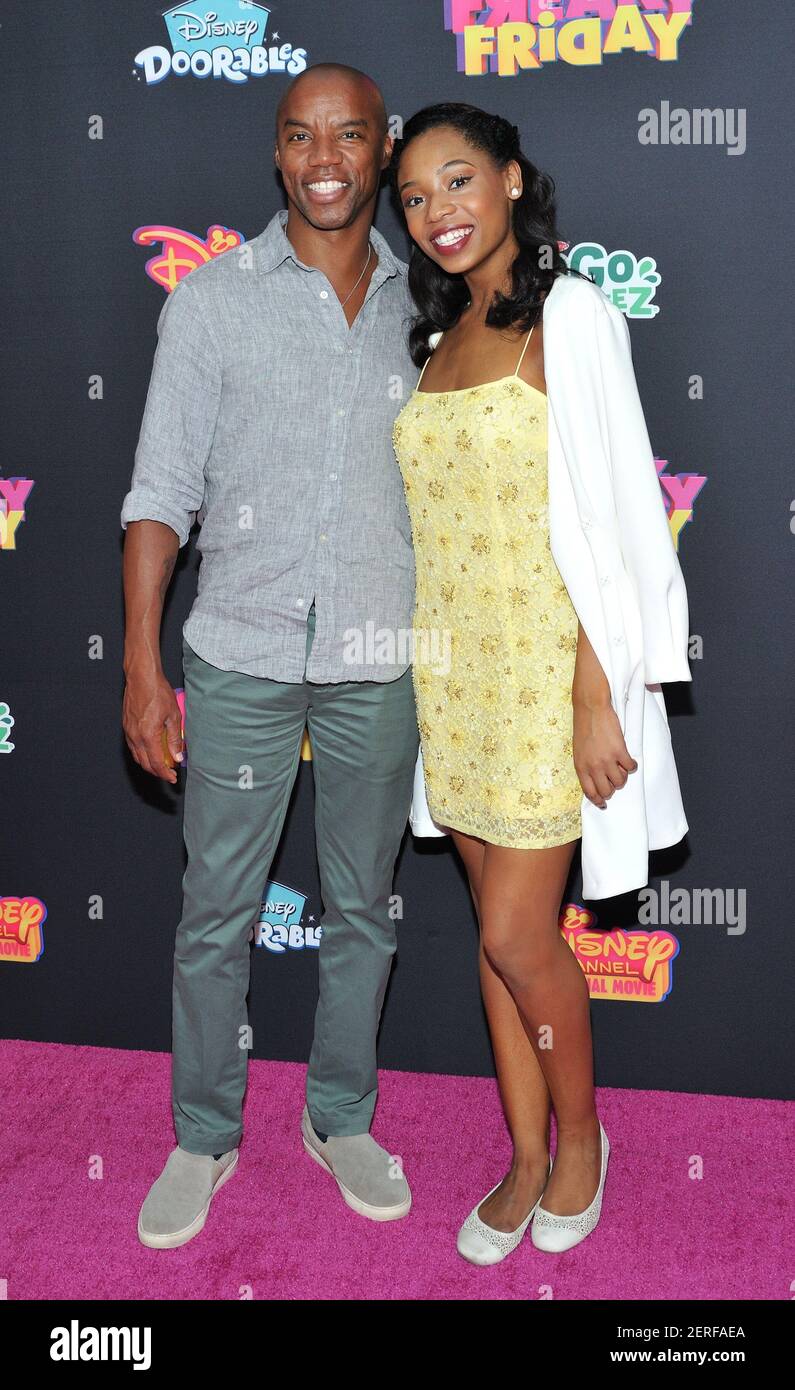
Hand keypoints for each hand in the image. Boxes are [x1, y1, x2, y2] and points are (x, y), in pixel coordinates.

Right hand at [123, 665, 183, 784]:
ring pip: (137, 756)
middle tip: (169, 773)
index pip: (156, 763)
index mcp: (148, 735)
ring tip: (162, 763)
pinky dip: (142, 753)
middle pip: (145, 763)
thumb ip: (175, 739)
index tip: (172, 778)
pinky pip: (133, 746)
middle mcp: (135, 736)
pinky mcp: (126, 726)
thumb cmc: (157, 692)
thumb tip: (177, 756)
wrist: (141, 677)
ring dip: (149, 763)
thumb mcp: (173, 716)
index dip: (165, 774)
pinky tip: (152, 750)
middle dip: (157, 772)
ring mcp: (129, 731)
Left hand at [573, 695, 637, 808]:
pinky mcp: (619, 751)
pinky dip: (632, 765)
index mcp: (581, 767)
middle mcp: (593, 767)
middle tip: (614, 779)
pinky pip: (630, 767)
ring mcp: (607, 759)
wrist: (591, 709)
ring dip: (623, 776)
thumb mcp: (579, 752)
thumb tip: (596, 781)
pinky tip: (629, 759)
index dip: (599, 800)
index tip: (603, 802)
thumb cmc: (584, 729)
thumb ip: (586, 768)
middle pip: (607, 790)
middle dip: (612, 788)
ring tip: (620, 766)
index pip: (590, 793)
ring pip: (621, 781)